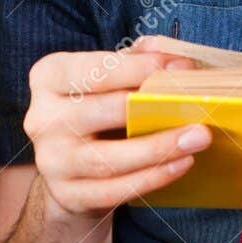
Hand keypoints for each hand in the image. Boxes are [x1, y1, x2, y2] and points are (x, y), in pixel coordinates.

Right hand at [23, 37, 209, 222]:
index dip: (140, 68)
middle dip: (154, 106)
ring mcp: (51, 161)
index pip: (94, 70)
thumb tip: (161, 48)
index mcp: (48, 79)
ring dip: (158, 148)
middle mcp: (43, 118)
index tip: (181, 68)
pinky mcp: (67, 195)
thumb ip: (129, 62)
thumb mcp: (102, 82)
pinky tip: (181, 164)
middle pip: (104, 111)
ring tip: (197, 138)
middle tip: (199, 103)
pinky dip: (151, 178)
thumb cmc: (92, 116)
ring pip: (108, 158)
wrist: (67, 173)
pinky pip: (114, 190)